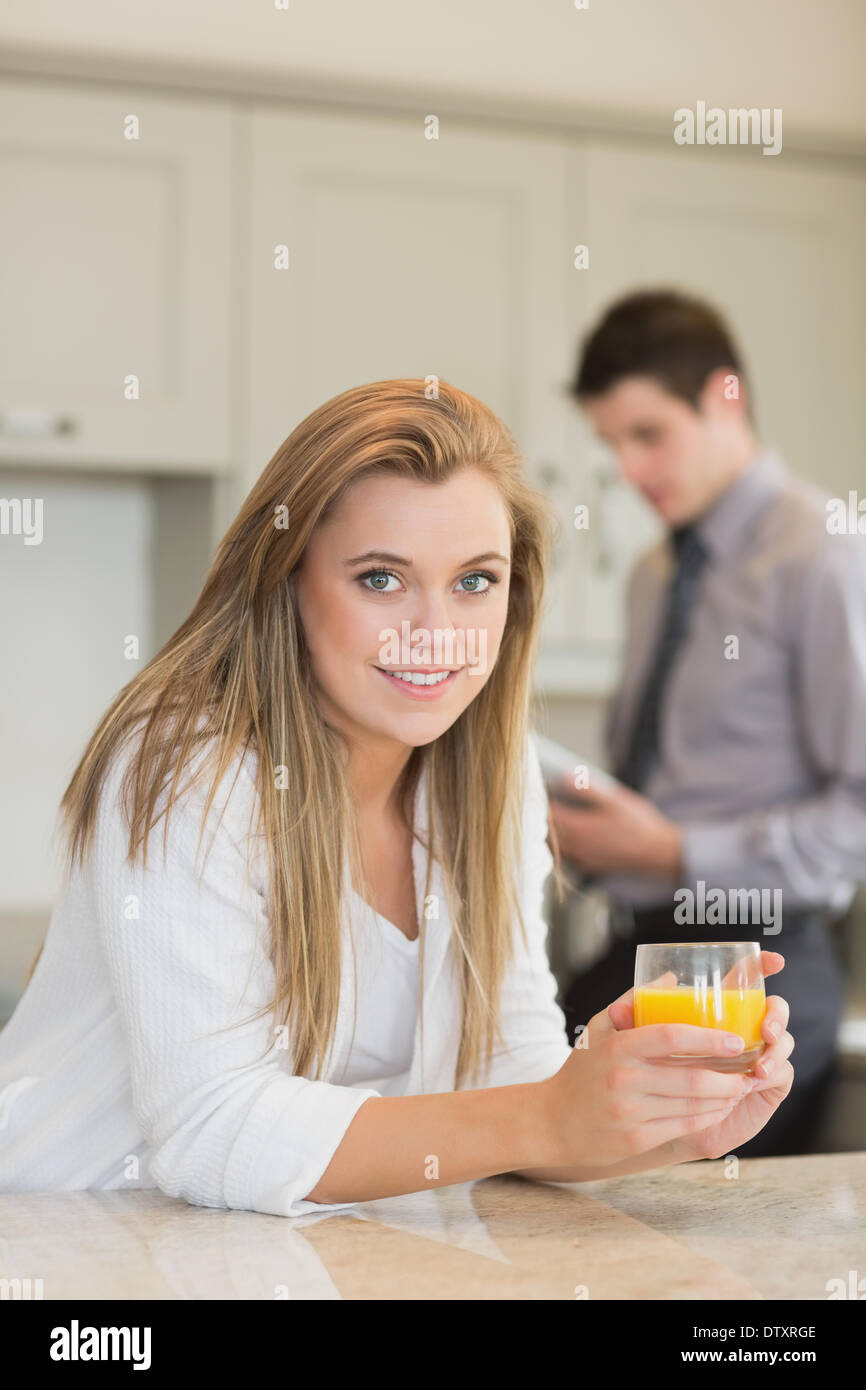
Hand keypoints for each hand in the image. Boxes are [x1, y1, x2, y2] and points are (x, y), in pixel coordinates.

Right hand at [544, 988, 761, 1170]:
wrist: (552, 1121)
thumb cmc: (583, 1070)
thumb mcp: (599, 1029)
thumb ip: (634, 1001)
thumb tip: (672, 977)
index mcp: (618, 1046)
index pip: (670, 1036)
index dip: (708, 1038)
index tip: (736, 1040)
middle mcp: (624, 1079)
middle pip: (691, 1078)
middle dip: (729, 1076)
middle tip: (750, 1068)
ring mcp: (630, 1112)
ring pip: (692, 1106)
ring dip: (724, 1097)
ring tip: (741, 1087)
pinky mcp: (636, 1139)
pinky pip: (683, 1126)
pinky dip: (709, 1117)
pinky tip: (721, 1108)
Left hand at [548, 776, 681, 878]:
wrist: (660, 854)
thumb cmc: (641, 825)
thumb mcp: (616, 800)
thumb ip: (588, 789)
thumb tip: (564, 777)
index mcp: (578, 828)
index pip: (546, 813)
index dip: (539, 800)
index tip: (538, 789)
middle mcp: (576, 847)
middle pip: (545, 832)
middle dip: (541, 816)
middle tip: (542, 800)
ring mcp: (581, 860)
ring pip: (553, 846)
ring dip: (549, 832)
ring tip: (553, 817)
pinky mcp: (589, 868)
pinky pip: (565, 857)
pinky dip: (561, 845)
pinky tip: (569, 836)